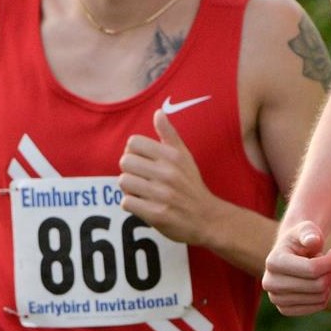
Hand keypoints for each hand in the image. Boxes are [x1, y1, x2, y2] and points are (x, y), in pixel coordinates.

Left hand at [117, 109, 219, 246]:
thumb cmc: (191, 185)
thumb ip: (169, 135)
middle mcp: (168, 173)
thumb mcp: (185, 157)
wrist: (207, 218)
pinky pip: (126, 202)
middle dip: (129, 170)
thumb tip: (158, 112)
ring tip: (141, 191)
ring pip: (123, 181)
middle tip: (141, 178)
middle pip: (125, 161)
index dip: (133, 151)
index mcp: (173, 156)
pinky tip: (143, 204)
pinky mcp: (157, 214)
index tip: (142, 160)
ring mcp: (163, 194)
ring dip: (129, 188)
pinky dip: (132, 204)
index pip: (133, 142)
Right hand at [262, 221, 330, 315]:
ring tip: (321, 271)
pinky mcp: (285, 310)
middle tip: (330, 262)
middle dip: (330, 272)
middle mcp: (269, 283)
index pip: (312, 269)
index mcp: (273, 261)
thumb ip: (309, 232)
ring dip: (328, 282)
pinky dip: (325, 294)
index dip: (330, 261)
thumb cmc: (301, 239)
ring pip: (320, 297)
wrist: (292, 253)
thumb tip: (312, 241)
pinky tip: (318, 282)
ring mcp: (276, 299)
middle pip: (317, 285)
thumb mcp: (306, 229)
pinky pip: (317, 307)